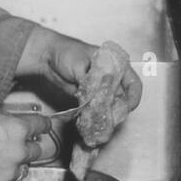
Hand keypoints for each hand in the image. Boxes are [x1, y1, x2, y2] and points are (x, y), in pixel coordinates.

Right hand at [0, 106, 52, 180]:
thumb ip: (5, 115)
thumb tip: (11, 118)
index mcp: (18, 129)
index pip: (42, 126)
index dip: (42, 126)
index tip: (41, 128)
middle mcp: (18, 151)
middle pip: (36, 151)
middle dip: (27, 147)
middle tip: (14, 146)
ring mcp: (9, 172)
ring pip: (20, 169)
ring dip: (13, 164)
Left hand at [19, 31, 142, 122]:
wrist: (47, 56)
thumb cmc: (66, 51)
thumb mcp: (80, 65)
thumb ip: (90, 83)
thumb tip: (97, 101)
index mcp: (115, 65)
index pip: (133, 83)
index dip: (133, 97)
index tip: (127, 108)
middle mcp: (111, 80)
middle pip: (122, 101)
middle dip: (117, 113)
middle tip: (110, 122)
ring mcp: (99, 91)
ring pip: (109, 109)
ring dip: (106, 119)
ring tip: (100, 128)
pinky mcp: (88, 100)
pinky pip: (95, 112)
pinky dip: (94, 120)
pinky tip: (90, 126)